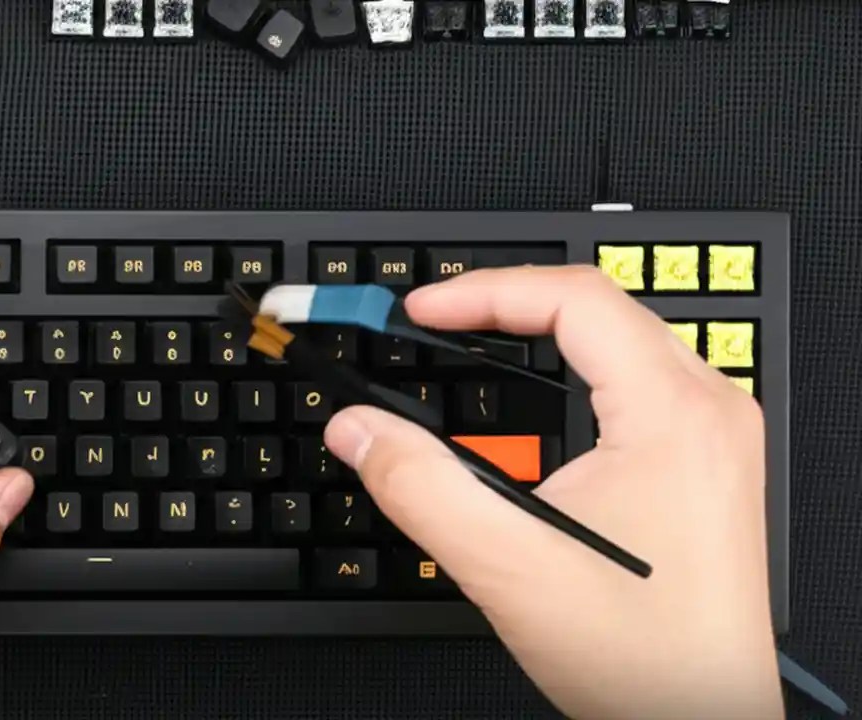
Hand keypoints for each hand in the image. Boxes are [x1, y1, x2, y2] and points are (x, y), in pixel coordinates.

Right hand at [324, 266, 782, 719]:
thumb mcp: (509, 566)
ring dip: (540, 333)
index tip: (423, 310)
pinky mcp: (702, 465)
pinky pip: (636, 379)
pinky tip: (537, 394)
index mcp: (674, 415)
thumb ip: (420, 485)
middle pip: (596, 308)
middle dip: (505, 303)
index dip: (484, 292)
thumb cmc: (643, 658)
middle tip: (437, 319)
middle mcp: (707, 413)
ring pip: (619, 341)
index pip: (572, 301)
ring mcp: (713, 438)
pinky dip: (572, 369)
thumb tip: (360, 428)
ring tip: (475, 341)